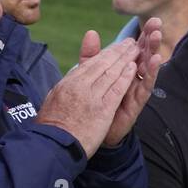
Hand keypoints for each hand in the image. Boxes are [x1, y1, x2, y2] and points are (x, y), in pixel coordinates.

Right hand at [35, 35, 136, 156]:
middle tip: (130, 42)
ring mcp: (91, 97)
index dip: (104, 54)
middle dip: (118, 52)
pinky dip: (125, 77)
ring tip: (135, 50)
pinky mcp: (102, 110)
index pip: (89, 64)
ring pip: (111, 73)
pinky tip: (133, 68)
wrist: (54, 145)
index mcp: (67, 83)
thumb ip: (66, 84)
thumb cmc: (51, 126)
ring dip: (125, 60)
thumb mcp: (52, 99)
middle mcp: (79, 86)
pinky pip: (116, 89)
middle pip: (102, 64)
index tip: (114, 48)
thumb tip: (73, 73)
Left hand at [83, 17, 163, 147]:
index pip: (135, 48)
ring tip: (156, 36)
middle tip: (156, 23)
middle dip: (150, 39)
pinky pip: (145, 86)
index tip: (150, 20)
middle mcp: (133, 77)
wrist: (91, 128)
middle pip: (144, 54)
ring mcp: (135, 89)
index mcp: (123, 68)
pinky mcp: (136, 102)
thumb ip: (91, 55)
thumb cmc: (94, 100)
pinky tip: (155, 60)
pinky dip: (150, 72)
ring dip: (153, 51)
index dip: (143, 35)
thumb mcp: (91, 74)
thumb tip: (91, 32)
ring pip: (147, 67)